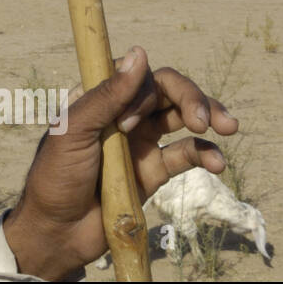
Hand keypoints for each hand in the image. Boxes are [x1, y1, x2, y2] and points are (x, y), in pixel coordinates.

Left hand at [1, 45, 238, 279]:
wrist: (59, 231)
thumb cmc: (56, 175)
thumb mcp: (74, 131)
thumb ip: (107, 95)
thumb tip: (140, 52)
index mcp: (98, 98)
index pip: (135, 74)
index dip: (144, 88)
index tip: (128, 121)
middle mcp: (122, 114)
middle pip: (166, 90)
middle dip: (191, 97)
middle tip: (204, 118)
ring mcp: (140, 140)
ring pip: (182, 117)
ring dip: (207, 116)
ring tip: (226, 127)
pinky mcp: (154, 169)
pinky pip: (187, 153)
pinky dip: (206, 153)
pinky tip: (217, 162)